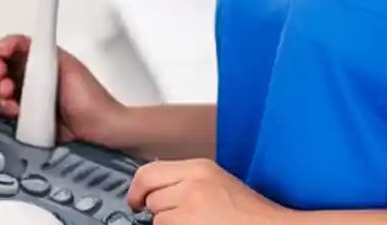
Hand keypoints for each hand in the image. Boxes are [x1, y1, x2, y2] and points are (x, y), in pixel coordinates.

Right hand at [0, 33, 125, 144]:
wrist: (97, 131)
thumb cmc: (88, 97)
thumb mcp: (66, 65)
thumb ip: (43, 52)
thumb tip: (21, 42)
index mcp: (42, 62)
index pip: (15, 48)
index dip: (4, 48)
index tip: (0, 53)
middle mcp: (31, 79)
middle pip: (0, 69)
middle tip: (2, 79)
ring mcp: (26, 101)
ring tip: (10, 98)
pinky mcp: (23, 121)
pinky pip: (2, 112)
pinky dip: (1, 109)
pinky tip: (12, 112)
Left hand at [127, 158, 289, 224]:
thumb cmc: (251, 214)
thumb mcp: (217, 183)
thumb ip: (186, 180)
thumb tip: (154, 191)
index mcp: (200, 168)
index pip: (148, 172)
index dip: (137, 190)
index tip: (136, 201)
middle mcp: (192, 185)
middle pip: (151, 198)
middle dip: (160, 212)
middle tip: (180, 218)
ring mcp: (190, 211)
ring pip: (158, 221)